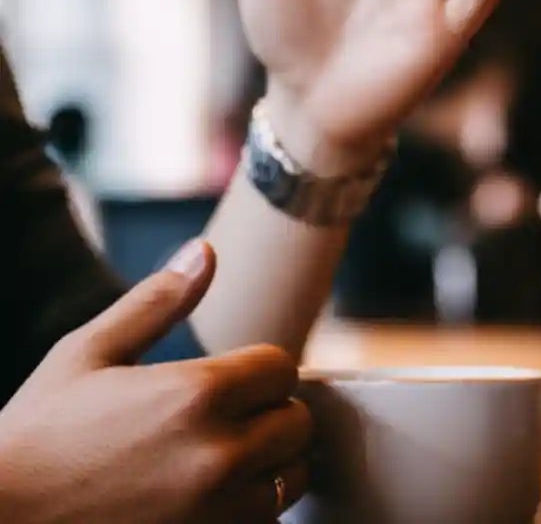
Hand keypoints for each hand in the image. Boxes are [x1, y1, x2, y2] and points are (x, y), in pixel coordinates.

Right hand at [0, 242, 311, 523]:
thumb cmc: (35, 438)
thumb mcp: (85, 356)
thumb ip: (156, 302)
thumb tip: (206, 251)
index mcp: (195, 394)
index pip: (281, 368)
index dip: (257, 371)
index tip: (228, 383)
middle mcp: (219, 454)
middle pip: (297, 422)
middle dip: (268, 415)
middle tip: (221, 423)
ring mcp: (219, 511)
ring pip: (291, 476)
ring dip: (267, 465)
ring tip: (214, 462)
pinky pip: (267, 520)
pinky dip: (248, 507)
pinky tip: (204, 499)